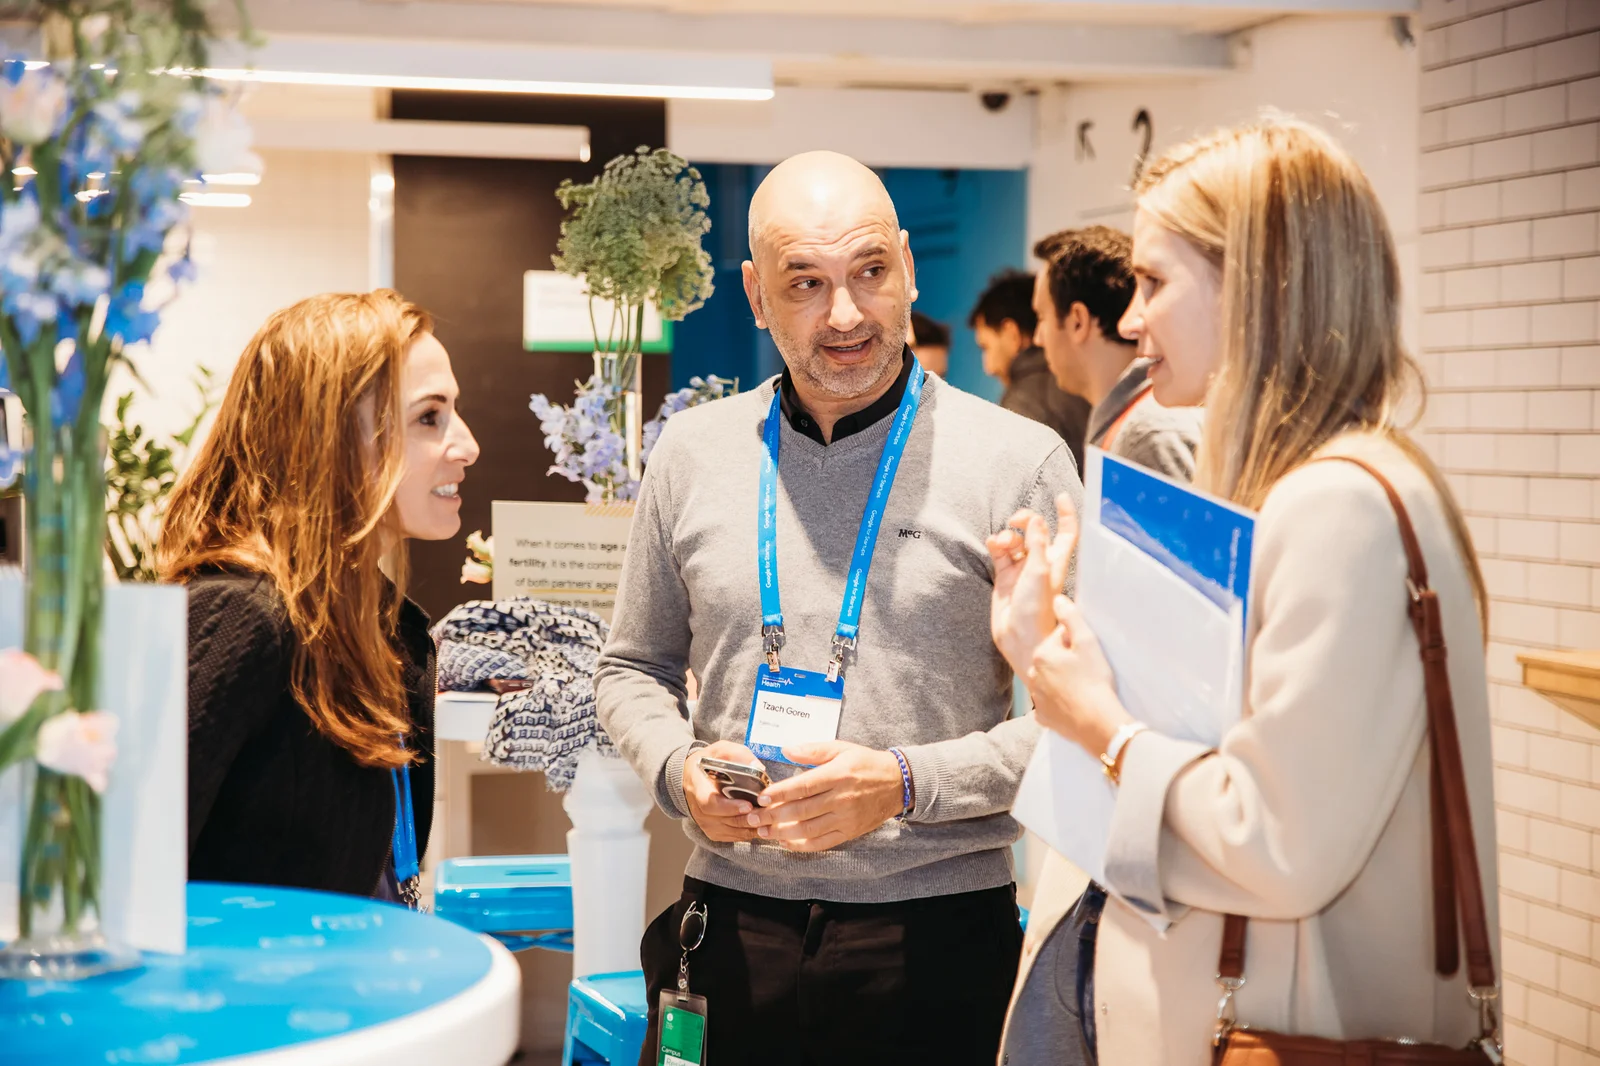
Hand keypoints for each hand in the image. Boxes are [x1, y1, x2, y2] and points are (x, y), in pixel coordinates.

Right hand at [683, 741, 760, 842]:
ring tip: (769, 818)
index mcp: (697, 789)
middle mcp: (699, 811)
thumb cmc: (707, 764)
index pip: (710, 804)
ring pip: (732, 831)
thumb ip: (737, 754)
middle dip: (748, 818)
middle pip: (725, 820)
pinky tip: (763, 825)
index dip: (730, 807)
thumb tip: (757, 766)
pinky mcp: (714, 832)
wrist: (690, 779)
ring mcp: (706, 824)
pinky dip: (749, 832)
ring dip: (751, 827)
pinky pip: (734, 837)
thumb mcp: (719, 750)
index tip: (748, 805)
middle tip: (767, 813)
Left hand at [745, 741, 903, 852]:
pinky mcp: (849, 832)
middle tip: (753, 817)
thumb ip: (812, 750)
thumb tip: (786, 750)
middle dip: (773, 816)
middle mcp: (841, 798)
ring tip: (763, 831)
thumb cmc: (865, 763)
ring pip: (808, 829)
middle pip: (801, 810)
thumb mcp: (841, 748)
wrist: (897, 784)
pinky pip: (822, 842)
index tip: (761, 798)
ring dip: (782, 832)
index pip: (802, 787)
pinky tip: (785, 842)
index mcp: (837, 775)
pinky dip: (801, 845)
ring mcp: (846, 818)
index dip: (779, 794)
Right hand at [986, 495, 1076, 673]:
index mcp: (1056, 560)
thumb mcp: (1038, 572)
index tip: (1060, 495)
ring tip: (1002, 543)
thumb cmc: (1036, 610)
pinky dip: (996, 544)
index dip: (1066, 513)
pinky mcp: (1005, 576)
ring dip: (1008, 535)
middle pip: (1036, 530)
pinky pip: (1000, 551)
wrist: (1019, 637)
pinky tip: (993, 546)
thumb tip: (1036, 519)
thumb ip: (1037, 544)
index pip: (1066, 531)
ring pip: (1015, 539)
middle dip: (1026, 519)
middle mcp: (1040, 562)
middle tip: (1016, 521)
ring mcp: (1022, 569)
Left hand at [1029, 593, 1130, 760]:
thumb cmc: (1094, 680)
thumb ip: (1071, 617)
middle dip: (1067, 663)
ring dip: (1063, 682)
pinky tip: (1075, 705)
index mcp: (1041, 654)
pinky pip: (1051, 704)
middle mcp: (1032, 675)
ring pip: (1050, 682)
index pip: (1059, 639)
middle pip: (1053, 661)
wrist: (1098, 722)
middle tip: (1088, 673)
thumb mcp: (1087, 642)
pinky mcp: (1043, 717)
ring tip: (1083, 688)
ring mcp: (1036, 698)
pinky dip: (1061, 704)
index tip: (1089, 656)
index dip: (1077, 644)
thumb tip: (1057, 599)